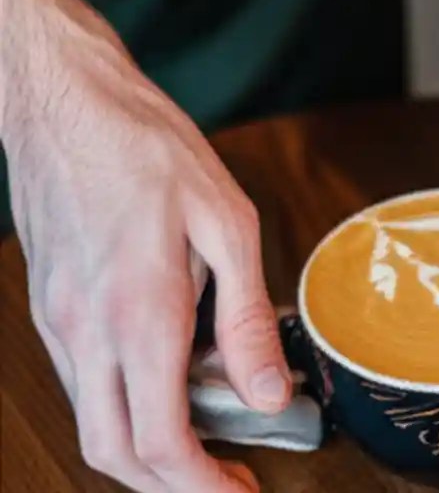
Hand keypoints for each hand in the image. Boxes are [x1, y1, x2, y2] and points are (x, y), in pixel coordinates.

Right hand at [3, 0, 287, 490]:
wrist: (67, 104)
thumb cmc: (148, 149)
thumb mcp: (226, 223)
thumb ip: (247, 317)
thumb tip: (269, 392)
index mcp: (138, 314)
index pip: (159, 441)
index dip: (201, 486)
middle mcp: (87, 332)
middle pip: (115, 454)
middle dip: (170, 486)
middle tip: (227, 482)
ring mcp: (58, 324)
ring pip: (93, 424)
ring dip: (146, 451)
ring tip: (208, 441)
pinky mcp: (48, 310)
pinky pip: (84, 384)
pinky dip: (125, 407)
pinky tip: (170, 384)